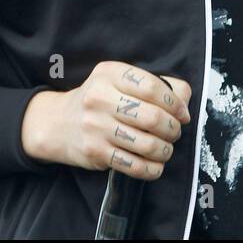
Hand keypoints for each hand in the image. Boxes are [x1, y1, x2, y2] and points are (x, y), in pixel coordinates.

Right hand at [21, 62, 191, 179]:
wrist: (58, 123)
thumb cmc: (98, 100)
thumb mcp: (118, 81)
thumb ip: (154, 84)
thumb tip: (185, 100)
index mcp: (109, 73)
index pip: (152, 87)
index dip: (175, 103)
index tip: (182, 114)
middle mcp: (100, 98)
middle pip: (153, 117)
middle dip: (172, 129)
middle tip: (174, 132)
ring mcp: (96, 127)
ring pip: (147, 144)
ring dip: (165, 150)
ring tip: (165, 149)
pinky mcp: (95, 152)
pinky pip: (134, 166)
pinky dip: (152, 169)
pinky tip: (155, 165)